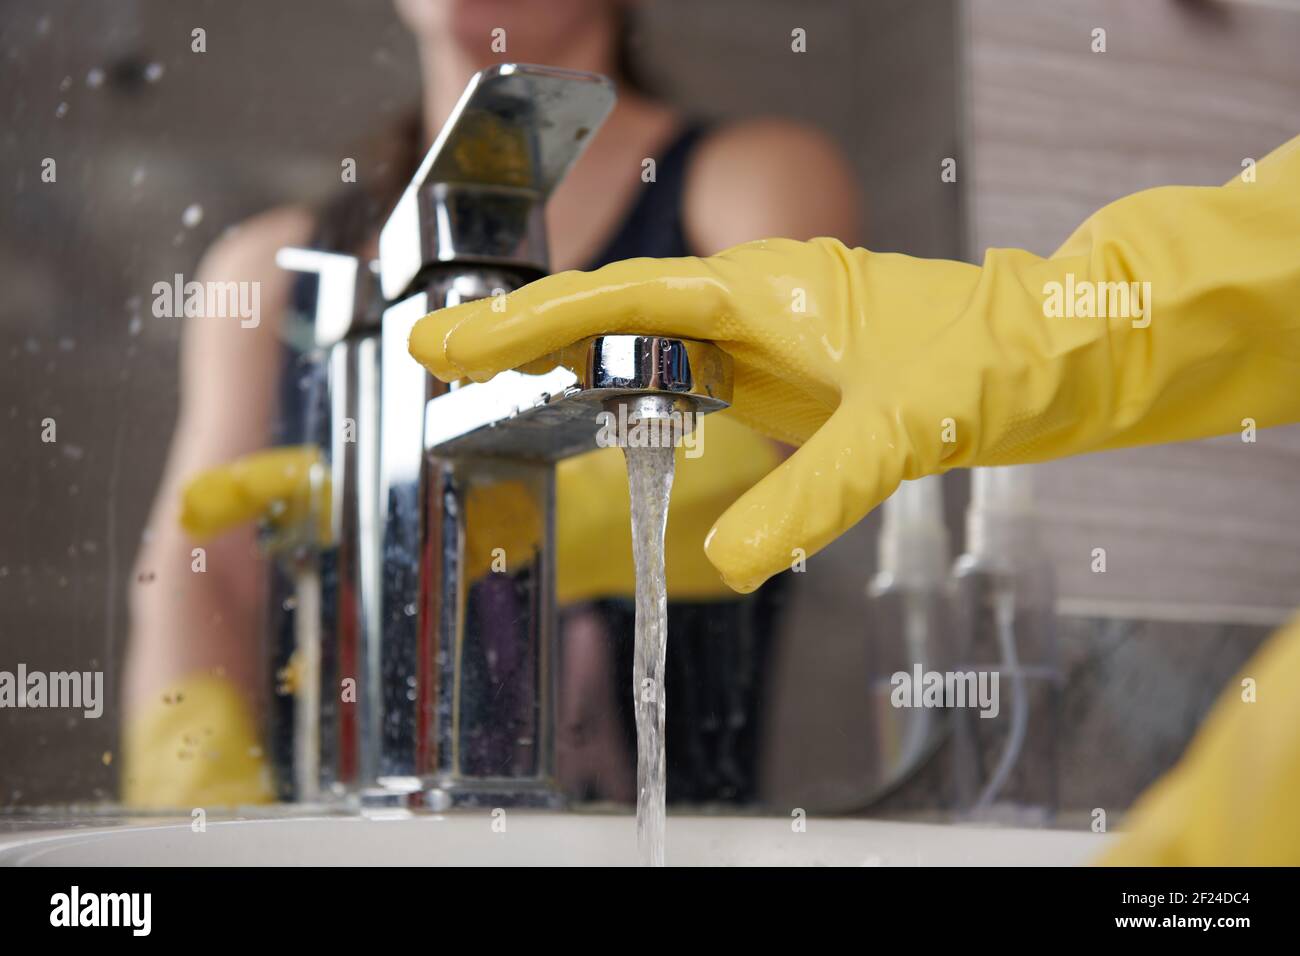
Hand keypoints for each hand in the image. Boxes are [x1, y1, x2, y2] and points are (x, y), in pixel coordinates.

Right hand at [411, 151, 1299, 592]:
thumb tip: (728, 557)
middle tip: (440, 357)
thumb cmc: (995, 359)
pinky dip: (629, 395)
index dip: (529, 320)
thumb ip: (817, 490)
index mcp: (764, 287)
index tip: (452, 337)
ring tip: (491, 384)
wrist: (1057, 354)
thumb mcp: (905, 428)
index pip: (622, 296)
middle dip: (524, 336)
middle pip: (614, 311)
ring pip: (644, 343)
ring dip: (568, 363)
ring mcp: (765, 336)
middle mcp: (753, 302)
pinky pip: (684, 376)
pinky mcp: (782, 371)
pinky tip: (599, 415)